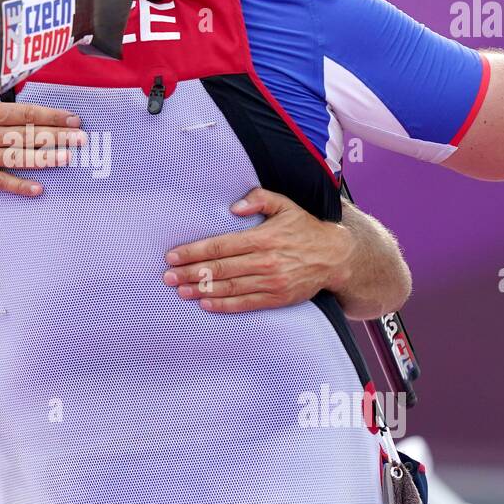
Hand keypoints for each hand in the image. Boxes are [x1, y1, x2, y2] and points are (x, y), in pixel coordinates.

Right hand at [0, 63, 84, 196]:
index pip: (24, 113)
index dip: (51, 116)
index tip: (70, 118)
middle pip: (27, 136)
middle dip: (57, 137)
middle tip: (80, 139)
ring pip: (18, 158)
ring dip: (45, 159)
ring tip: (67, 158)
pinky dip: (19, 187)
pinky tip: (38, 189)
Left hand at [162, 187, 353, 312]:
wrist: (336, 257)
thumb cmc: (304, 228)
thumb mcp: (285, 205)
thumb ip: (259, 198)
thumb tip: (234, 206)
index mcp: (263, 238)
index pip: (221, 246)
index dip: (194, 252)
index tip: (173, 256)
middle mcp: (265, 261)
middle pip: (220, 269)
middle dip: (191, 273)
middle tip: (168, 277)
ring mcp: (271, 282)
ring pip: (229, 288)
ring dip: (202, 290)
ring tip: (180, 291)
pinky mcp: (277, 298)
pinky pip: (245, 303)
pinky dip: (224, 305)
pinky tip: (205, 303)